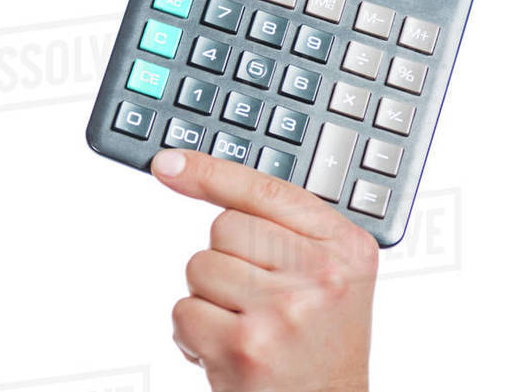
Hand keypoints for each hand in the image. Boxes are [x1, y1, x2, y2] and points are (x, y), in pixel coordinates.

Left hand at [151, 149, 377, 391]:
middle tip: (257, 304)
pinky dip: (193, 336)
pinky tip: (229, 355)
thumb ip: (281, 227)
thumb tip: (185, 170)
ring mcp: (285, 309)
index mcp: (346, 247)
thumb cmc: (317, 350)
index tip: (169, 162)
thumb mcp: (325, 278)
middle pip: (223, 226)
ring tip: (248, 330)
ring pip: (199, 266)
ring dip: (209, 301)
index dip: (211, 171)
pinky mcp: (247, 344)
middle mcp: (323, 274)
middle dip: (225, 263)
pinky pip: (183, 311)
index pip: (266, 189)